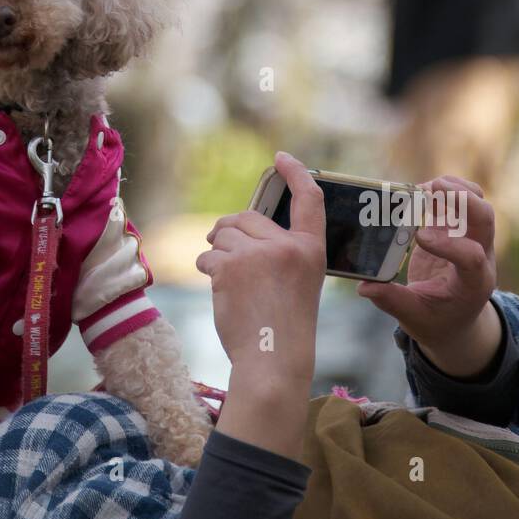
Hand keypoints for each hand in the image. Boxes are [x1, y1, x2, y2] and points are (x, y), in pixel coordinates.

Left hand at [197, 153, 325, 458]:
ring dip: (216, 251)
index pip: (310, 200)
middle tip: (227, 256)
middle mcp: (287, 245)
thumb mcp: (297, 281)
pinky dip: (206, 269)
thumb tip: (238, 227)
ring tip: (227, 280)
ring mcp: (258, 254)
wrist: (272, 360)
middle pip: (247, 216)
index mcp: (312, 249)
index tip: (281, 158)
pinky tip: (219, 290)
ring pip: (223, 233)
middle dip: (231, 231)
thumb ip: (280, 252)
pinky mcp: (230, 266)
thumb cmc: (284, 327)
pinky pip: (207, 255)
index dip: (296, 174)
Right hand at [357, 176, 501, 378]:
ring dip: (455, 190)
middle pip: (484, 220)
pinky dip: (449, 189)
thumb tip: (365, 287)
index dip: (448, 243)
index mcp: (473, 284)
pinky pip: (466, 200)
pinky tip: (424, 189)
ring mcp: (474, 239)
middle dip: (462, 201)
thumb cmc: (436, 320)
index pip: (471, 257)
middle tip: (433, 187)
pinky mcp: (463, 228)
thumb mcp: (414, 317)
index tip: (419, 236)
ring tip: (426, 185)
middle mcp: (481, 257)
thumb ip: (392, 301)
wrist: (456, 318)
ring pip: (479, 204)